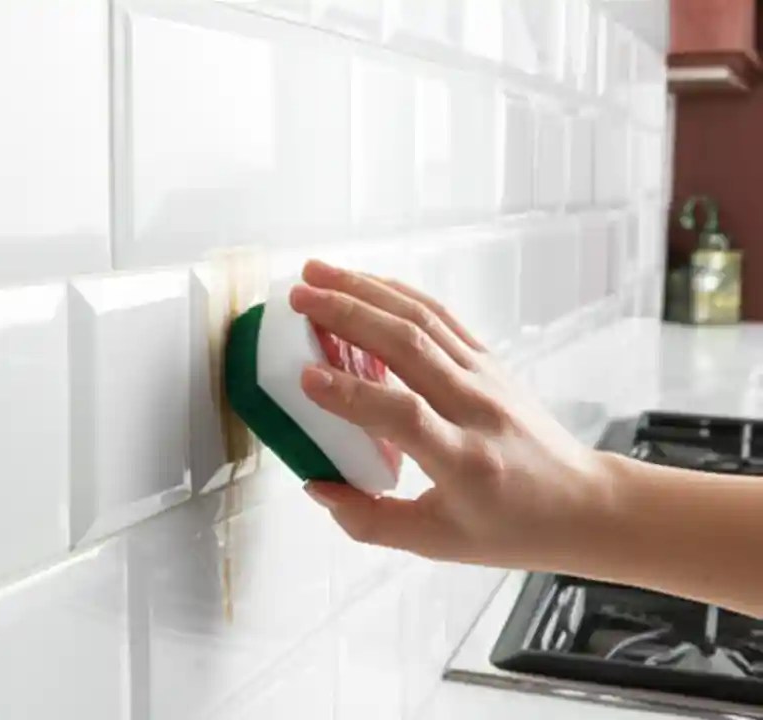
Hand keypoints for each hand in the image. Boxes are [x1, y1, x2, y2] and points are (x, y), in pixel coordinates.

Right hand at [289, 260, 609, 569]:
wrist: (583, 504)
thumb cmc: (511, 528)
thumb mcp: (435, 543)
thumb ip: (367, 520)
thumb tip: (314, 485)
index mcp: (463, 461)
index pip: (403, 415)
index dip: (352, 393)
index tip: (305, 376)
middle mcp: (476, 409)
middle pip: (410, 346)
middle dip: (348, 314)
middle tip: (298, 297)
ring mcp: (486, 377)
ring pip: (422, 319)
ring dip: (365, 289)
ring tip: (316, 273)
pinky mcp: (488, 360)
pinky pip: (439, 315)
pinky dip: (397, 292)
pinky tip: (362, 281)